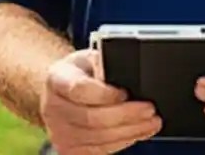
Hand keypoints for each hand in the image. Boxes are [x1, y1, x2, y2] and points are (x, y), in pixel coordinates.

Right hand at [40, 48, 161, 153]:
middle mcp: (53, 108)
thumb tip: (128, 71)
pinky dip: (123, 141)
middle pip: (91, 118)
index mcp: (57, 79)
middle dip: (125, 115)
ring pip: (98, 138)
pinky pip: (99, 150)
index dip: (105, 94)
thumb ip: (106, 63)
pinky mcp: (69, 150)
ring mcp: (59, 132)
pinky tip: (137, 132)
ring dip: (129, 131)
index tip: (126, 93)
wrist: (61, 93)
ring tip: (151, 122)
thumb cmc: (81, 73)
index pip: (79, 89)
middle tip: (149, 109)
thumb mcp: (91, 57)